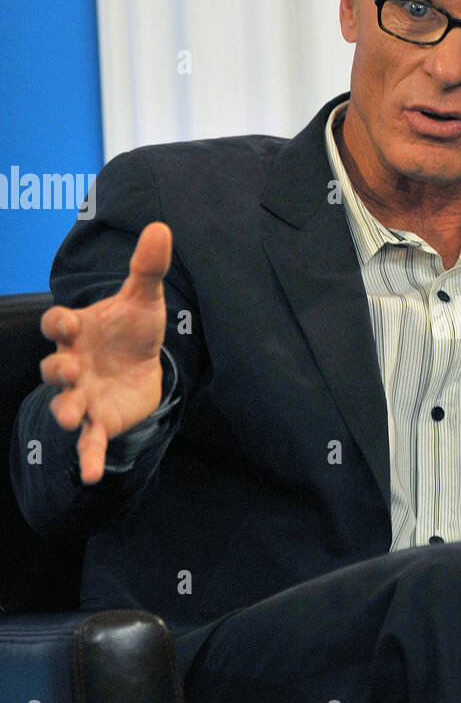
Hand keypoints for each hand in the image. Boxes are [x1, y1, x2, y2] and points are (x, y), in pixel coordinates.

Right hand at [40, 222, 172, 485]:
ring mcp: (83, 394)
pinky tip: (92, 477)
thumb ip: (147, 267)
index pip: (57, 324)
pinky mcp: (99, 420)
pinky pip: (89, 442)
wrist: (145, 364)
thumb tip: (162, 226)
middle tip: (70, 369)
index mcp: (78, 330)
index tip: (65, 321)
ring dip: (65, 410)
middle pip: (55, 367)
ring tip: (70, 418)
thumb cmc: (132, 329)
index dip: (58, 322)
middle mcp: (73, 363)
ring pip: (65, 404)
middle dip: (59, 369)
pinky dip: (88, 459)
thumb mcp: (143, 298)